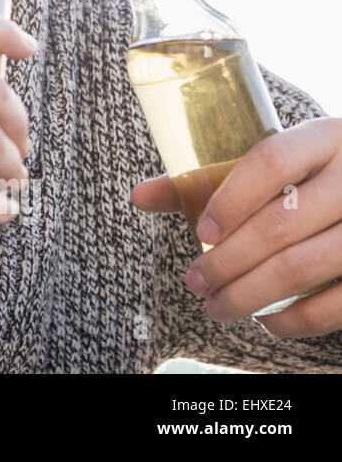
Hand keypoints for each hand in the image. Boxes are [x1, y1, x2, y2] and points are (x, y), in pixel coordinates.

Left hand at [132, 116, 341, 335]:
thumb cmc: (309, 178)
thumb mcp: (270, 166)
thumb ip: (206, 180)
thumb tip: (138, 196)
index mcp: (323, 139)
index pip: (272, 161)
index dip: (231, 199)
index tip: (200, 233)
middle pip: (281, 223)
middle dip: (227, 261)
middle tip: (195, 282)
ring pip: (305, 266)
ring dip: (251, 294)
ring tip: (216, 306)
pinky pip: (340, 302)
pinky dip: (299, 319)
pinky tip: (267, 322)